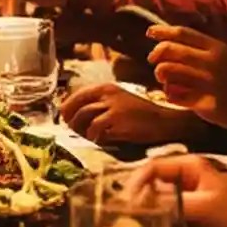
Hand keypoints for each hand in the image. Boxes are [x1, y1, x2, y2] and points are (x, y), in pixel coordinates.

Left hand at [60, 83, 196, 144]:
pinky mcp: (116, 119)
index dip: (68, 106)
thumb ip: (102, 105)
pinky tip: (97, 139)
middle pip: (77, 105)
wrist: (163, 121)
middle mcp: (107, 94)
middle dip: (70, 119)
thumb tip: (79, 116)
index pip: (79, 94)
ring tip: (84, 136)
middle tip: (71, 129)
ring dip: (80, 129)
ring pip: (84, 117)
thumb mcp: (121, 102)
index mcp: (107, 88)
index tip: (64, 117)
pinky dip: (93, 135)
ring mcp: (111, 106)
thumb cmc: (142, 114)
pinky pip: (95, 128)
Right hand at [127, 155, 226, 226]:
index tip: (124, 206)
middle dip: (144, 208)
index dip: (135, 184)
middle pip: (152, 189)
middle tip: (134, 226)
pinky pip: (173, 225)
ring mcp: (190, 200)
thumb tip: (137, 206)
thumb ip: (170, 204)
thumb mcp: (204, 207)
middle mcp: (186, 180)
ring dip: (159, 226)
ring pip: (161, 210)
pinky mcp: (193, 220)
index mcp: (189, 167)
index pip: (150, 168)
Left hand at [147, 25, 226, 140]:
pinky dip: (170, 94)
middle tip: (153, 61)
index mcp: (219, 48)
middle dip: (156, 54)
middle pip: (171, 50)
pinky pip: (176, 96)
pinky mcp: (208, 105)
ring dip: (161, 75)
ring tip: (166, 81)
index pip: (183, 33)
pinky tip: (174, 95)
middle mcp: (215, 63)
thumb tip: (171, 44)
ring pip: (170, 71)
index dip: (162, 32)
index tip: (149, 33)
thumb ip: (204, 52)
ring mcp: (211, 84)